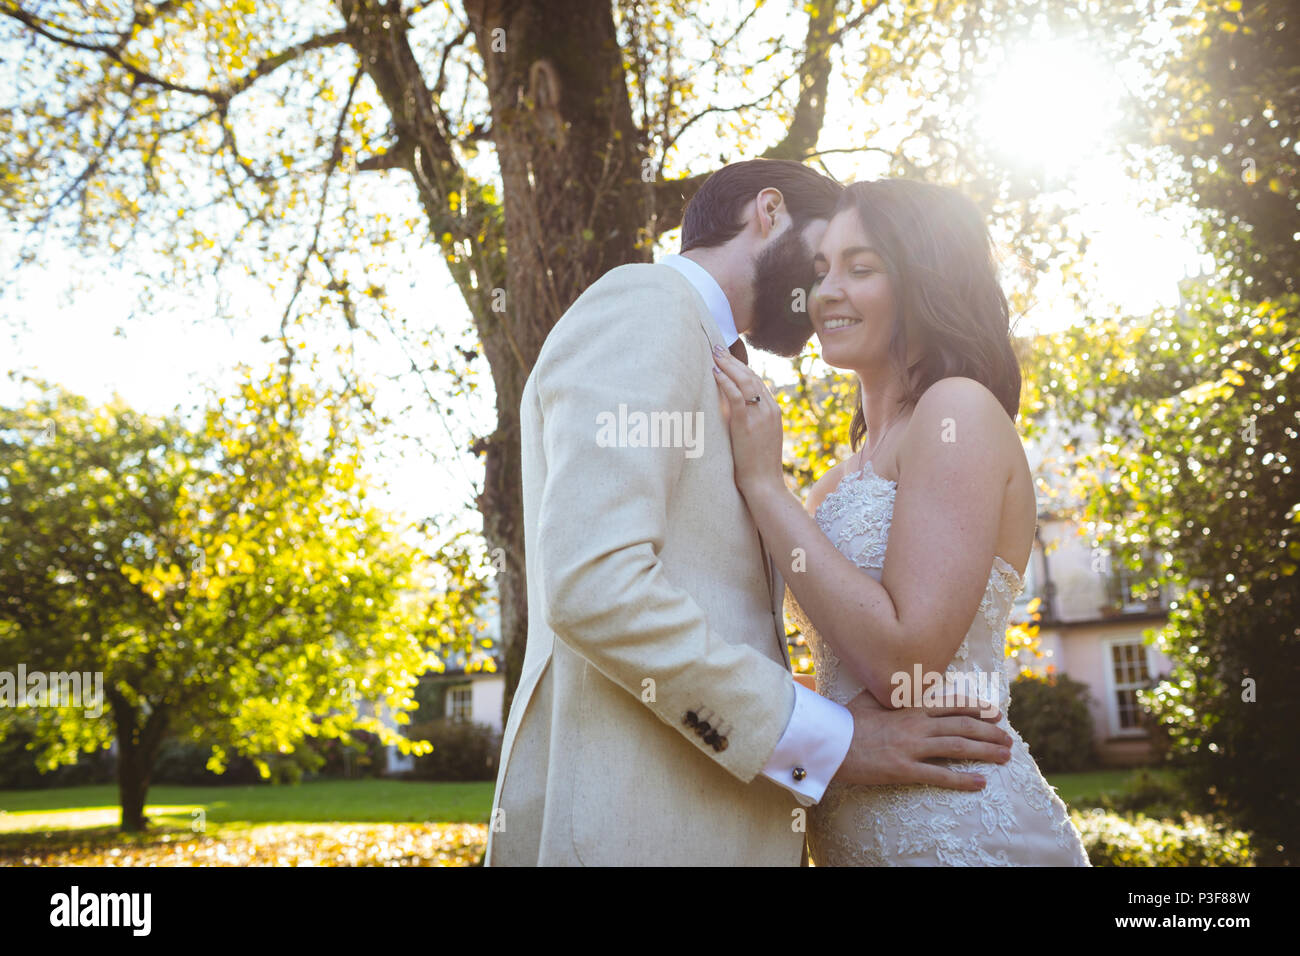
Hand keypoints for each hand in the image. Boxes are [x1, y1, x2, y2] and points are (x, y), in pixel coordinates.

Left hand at [711, 344, 784, 497]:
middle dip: (734, 361)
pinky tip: (715, 372)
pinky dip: (725, 381)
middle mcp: (769, 410)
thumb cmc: (758, 467)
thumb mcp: (759, 439)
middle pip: (752, 376)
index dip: (742, 368)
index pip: (757, 382)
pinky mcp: (747, 424)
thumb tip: (735, 412)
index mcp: (774, 412)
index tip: (729, 358)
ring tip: (714, 354)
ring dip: (728, 365)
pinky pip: (736, 396)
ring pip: (744, 381)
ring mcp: (760, 416)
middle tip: (718, 348)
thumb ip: (751, 422)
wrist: (764, 484)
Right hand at [831, 690, 1012, 789]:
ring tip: (1005, 756)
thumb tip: (895, 680)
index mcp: (909, 709)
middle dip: (990, 732)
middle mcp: (915, 726)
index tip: (996, 713)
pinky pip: (939, 775)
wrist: (829, 742)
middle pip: (962, 725)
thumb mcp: (868, 698)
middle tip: (1008, 739)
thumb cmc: (846, 721)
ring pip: (958, 746)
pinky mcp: (903, 769)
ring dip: (985, 751)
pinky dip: (962, 779)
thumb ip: (887, 690)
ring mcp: (911, 748)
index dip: (977, 708)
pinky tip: (980, 783)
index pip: (951, 704)